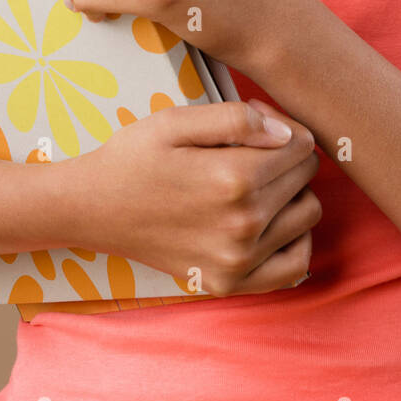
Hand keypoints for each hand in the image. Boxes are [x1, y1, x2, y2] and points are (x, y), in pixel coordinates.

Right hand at [68, 98, 321, 297]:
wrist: (93, 208)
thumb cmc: (135, 157)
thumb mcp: (176, 120)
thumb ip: (236, 118)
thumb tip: (286, 133)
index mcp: (234, 178)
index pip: (302, 145)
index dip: (283, 126)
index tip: (256, 123)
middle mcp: (243, 225)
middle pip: (306, 178)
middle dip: (288, 155)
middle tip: (250, 148)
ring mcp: (238, 261)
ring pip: (307, 215)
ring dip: (292, 193)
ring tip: (257, 182)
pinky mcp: (229, 283)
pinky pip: (294, 265)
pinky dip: (292, 240)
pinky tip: (268, 221)